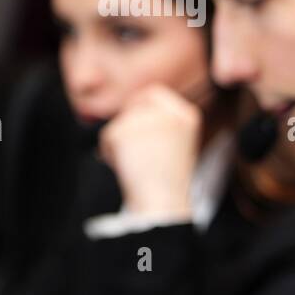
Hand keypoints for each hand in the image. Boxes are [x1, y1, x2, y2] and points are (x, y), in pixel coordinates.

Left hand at [99, 83, 201, 218]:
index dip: (139, 103)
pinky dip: (110, 152)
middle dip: (127, 124)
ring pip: (120, 122)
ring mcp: (147, 120)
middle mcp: (169, 113)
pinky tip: (126, 167)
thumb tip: (131, 110)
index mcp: (187, 115)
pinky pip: (107, 136)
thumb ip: (159, 122)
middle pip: (134, 106)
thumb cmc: (168, 180)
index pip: (155, 93)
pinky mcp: (125, 130)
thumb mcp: (175, 143)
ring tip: (135, 164)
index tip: (131, 116)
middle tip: (131, 149)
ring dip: (120, 142)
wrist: (163, 201)